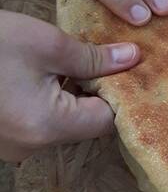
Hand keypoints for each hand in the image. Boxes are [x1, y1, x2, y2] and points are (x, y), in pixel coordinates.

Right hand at [0, 11, 140, 161]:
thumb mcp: (45, 44)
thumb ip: (93, 58)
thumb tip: (132, 59)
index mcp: (47, 128)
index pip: (107, 121)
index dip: (120, 91)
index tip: (123, 64)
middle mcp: (30, 147)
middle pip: (82, 124)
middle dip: (92, 89)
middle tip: (95, 55)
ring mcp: (11, 146)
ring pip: (58, 122)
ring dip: (66, 93)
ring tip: (60, 60)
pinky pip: (34, 121)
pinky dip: (42, 99)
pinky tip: (33, 72)